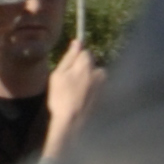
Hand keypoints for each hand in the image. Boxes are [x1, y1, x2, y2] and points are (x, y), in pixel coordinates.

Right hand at [41, 39, 104, 158]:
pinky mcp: (105, 96)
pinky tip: (82, 99)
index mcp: (87, 65)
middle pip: (92, 64)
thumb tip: (77, 42)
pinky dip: (91, 90)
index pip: (86, 52)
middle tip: (71, 83)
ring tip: (76, 92)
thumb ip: (69, 57)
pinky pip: (98, 87)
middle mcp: (99, 72)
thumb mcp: (58, 75)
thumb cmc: (61, 97)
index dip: (76, 59)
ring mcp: (103, 85)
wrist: (72, 122)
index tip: (69, 69)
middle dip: (84, 69)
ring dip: (89, 80)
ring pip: (96, 76)